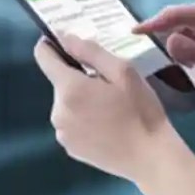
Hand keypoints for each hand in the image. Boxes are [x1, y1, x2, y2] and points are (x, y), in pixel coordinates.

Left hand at [33, 34, 181, 181]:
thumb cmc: (140, 111)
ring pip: (66, 103)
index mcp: (69, 89)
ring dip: (80, 99)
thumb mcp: (123, 71)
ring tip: (109, 106)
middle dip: (78, 77)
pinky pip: (70, 123)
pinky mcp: (70, 148)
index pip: (43, 57)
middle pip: (59, 82)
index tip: (68, 43)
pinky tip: (105, 125)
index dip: (51, 44)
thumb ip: (89, 51)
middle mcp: (57, 111)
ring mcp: (62, 132)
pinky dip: (82, 119)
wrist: (151, 158)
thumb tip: (63, 36)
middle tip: (107, 84)